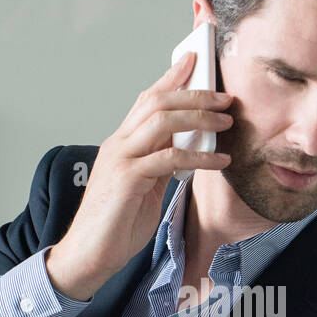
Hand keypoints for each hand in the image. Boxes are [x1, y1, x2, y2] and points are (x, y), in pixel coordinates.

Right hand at [45, 50, 233, 299]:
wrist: (89, 256)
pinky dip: (200, 158)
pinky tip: (221, 163)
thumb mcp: (144, 188)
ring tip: (226, 123)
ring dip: (199, 117)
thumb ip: (161, 165)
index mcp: (121, 143)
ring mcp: (121, 160)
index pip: (147, 99)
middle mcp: (119, 144)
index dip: (171, 76)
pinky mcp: (128, 180)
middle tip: (224, 96)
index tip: (195, 60)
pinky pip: (169, 159)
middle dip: (194, 94)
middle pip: (157, 102)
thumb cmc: (116, 226)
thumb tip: (187, 150)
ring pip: (162, 121)